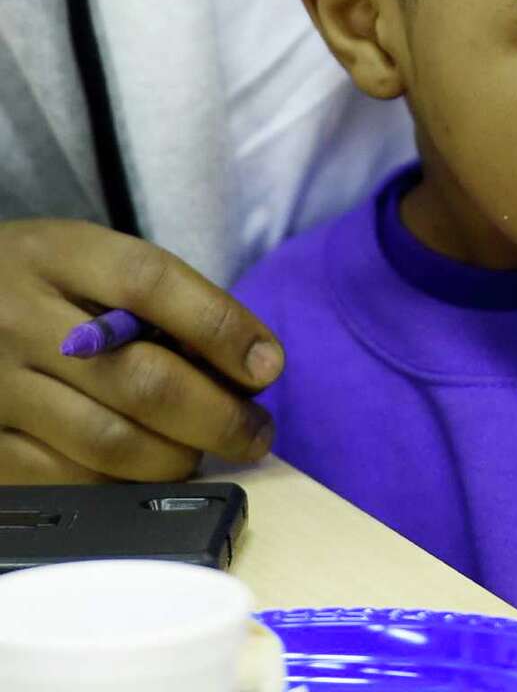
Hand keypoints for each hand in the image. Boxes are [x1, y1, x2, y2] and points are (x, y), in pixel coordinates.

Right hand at [0, 219, 283, 482]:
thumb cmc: (33, 284)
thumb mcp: (83, 260)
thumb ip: (154, 299)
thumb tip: (245, 362)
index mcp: (55, 254)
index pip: (150, 283)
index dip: (220, 325)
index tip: (269, 364)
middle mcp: (19, 319)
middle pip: (140, 378)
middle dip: (218, 414)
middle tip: (257, 431)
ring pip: (109, 442)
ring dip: (177, 457)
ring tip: (206, 453)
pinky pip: (66, 480)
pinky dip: (120, 485)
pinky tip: (145, 474)